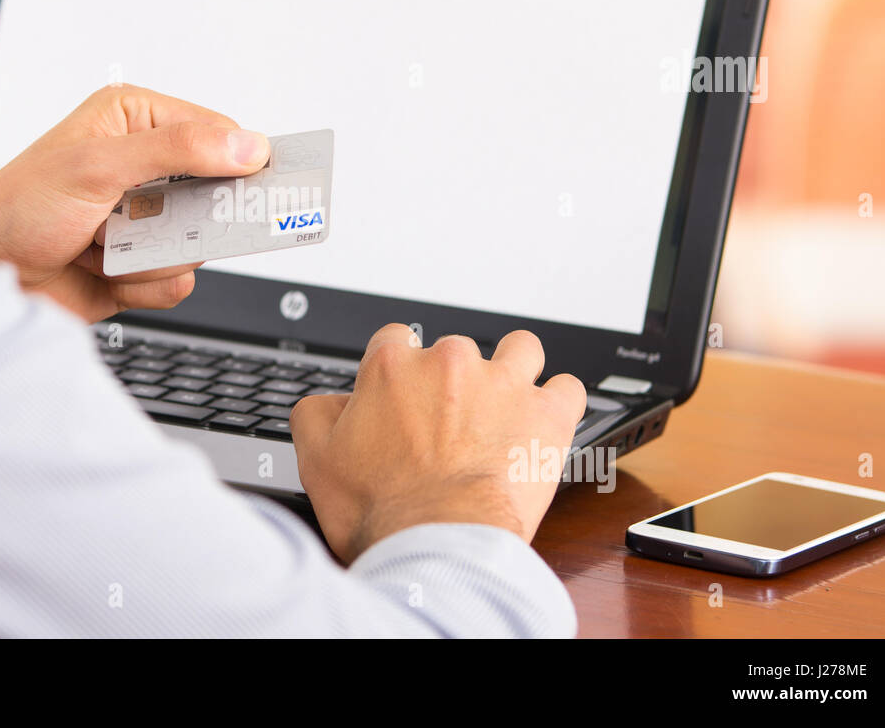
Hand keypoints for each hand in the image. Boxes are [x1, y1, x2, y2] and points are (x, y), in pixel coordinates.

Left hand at [0, 85, 269, 321]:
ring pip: (201, 244)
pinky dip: (143, 284)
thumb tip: (243, 144)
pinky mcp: (143, 263)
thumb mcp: (99, 166)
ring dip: (156, 255)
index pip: (219, 133)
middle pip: (219, 194)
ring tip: (108, 244)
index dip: (240, 162)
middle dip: (190, 220)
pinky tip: (106, 270)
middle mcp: (147, 167)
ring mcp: (147, 218)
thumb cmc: (20, 206)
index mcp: (137, 121)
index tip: (258, 185)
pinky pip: (179, 281)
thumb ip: (176, 150)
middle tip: (165, 224)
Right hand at [290, 326, 585, 562]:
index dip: (400, 370)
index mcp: (392, 367)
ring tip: (507, 407)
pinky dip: (557, 404)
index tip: (406, 396)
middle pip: (455, 349)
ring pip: (520, 350)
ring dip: (514, 372)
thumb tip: (334, 402)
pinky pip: (567, 388)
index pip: (396, 339)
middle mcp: (448, 363)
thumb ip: (318, 413)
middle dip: (454, 381)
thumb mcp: (316, 459)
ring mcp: (502, 384)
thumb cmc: (381, 511)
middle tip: (450, 424)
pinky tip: (544, 426)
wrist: (436, 545)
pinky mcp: (546, 414)